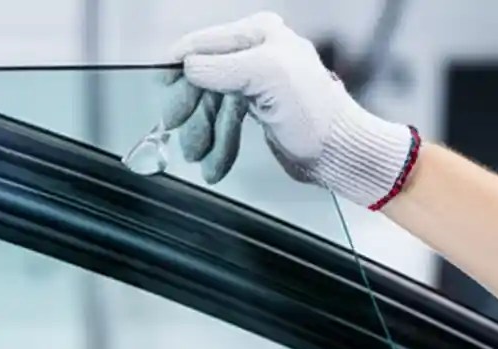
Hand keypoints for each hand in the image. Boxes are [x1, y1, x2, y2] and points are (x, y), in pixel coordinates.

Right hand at [162, 12, 419, 208]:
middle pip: (203, 78)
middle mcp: (256, 53)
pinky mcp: (257, 109)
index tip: (159, 82)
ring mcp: (256, 83)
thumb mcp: (265, 76)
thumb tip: (187, 66)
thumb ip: (222, 67)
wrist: (338, 152)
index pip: (205, 44)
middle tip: (175, 127)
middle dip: (191, 108)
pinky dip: (218, 144)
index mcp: (260, 35)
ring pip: (211, 106)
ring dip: (202, 133)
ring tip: (197, 155)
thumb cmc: (313, 113)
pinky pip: (225, 124)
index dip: (179, 63)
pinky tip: (213, 164)